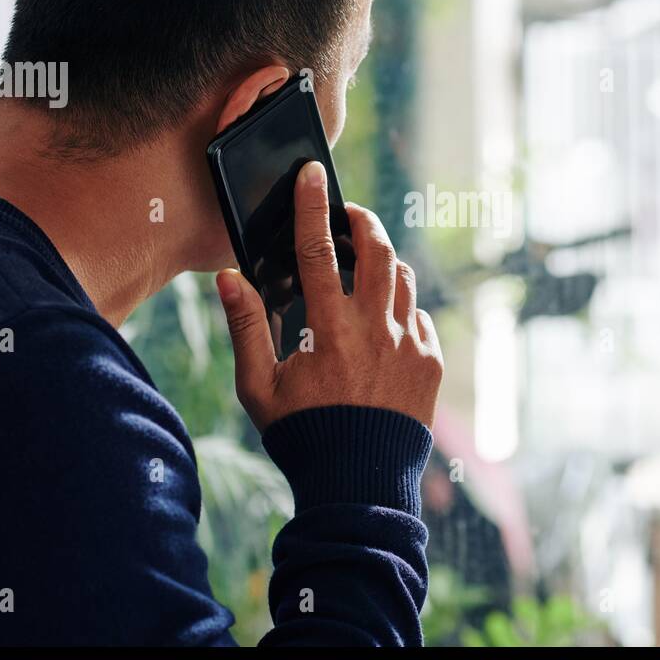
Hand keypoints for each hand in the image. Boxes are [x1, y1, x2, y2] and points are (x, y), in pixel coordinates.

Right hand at [215, 160, 442, 432]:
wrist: (359, 486)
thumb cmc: (303, 436)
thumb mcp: (259, 387)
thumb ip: (245, 327)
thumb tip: (229, 278)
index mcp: (329, 329)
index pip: (317, 251)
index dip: (313, 206)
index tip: (311, 174)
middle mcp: (376, 329)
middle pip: (378, 250)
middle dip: (363, 221)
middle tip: (347, 215)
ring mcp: (409, 344)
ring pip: (403, 279)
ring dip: (383, 263)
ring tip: (362, 267)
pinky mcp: (430, 363)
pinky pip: (420, 317)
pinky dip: (402, 308)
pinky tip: (383, 321)